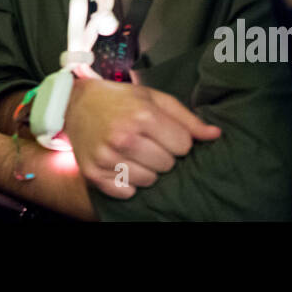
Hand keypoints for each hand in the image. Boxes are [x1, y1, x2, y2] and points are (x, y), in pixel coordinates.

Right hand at [62, 77, 220, 198]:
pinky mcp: (94, 174)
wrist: (75, 104)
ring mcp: (107, 157)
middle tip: (147, 142)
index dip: (177, 139)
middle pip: (167, 165)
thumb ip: (187, 118)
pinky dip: (127, 182)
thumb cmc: (121, 100)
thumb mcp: (154, 99)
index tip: (163, 133)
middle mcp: (124, 137)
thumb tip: (216, 135)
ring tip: (133, 152)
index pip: (183, 146)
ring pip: (149, 181)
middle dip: (162, 154)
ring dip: (146, 169)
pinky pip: (127, 192)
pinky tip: (121, 163)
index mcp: (142, 115)